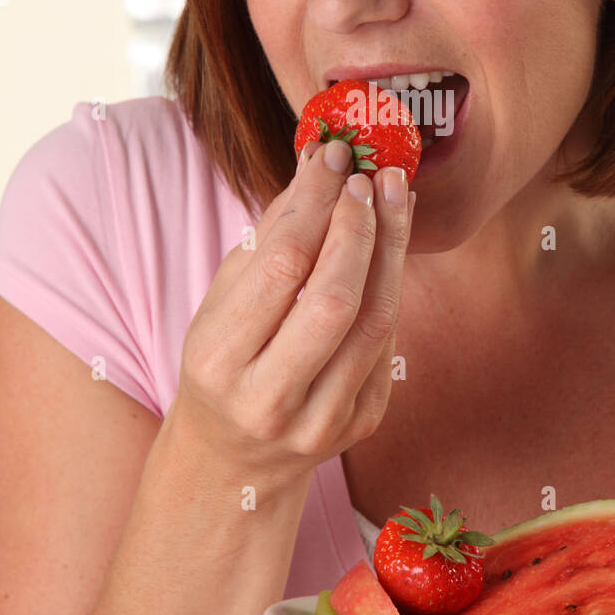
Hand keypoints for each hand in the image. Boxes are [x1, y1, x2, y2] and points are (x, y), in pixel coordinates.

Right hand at [171, 138, 415, 480]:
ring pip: (375, 320)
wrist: (234, 460)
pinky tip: (390, 247)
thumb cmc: (225, 360)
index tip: (334, 155)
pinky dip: (391, 286)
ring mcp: (320, 420)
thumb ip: (270, 236)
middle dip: (360, 226)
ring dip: (391, 248)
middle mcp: (268, 400)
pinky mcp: (361, 424)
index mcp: (218, 360)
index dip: (316, 202)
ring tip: (396, 196)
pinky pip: (387, 342)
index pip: (282, 265)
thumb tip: (320, 163)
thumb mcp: (223, 301)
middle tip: (372, 176)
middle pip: (335, 298)